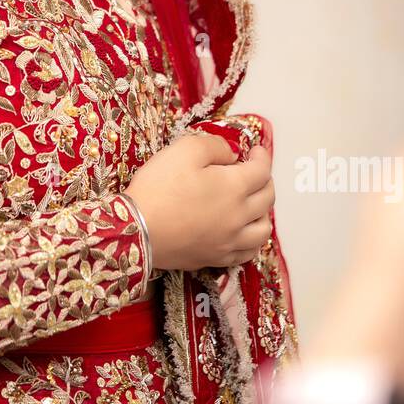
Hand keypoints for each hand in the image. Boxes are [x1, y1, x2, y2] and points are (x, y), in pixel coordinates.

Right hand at [125, 132, 274, 271]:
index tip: (255, 150)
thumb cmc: (159, 187)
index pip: (262, 170)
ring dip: (263, 214)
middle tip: (254, 173)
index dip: (262, 156)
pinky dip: (251, 242)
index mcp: (234, 187)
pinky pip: (246, 254)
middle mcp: (239, 216)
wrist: (136, 229)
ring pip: (263, 230)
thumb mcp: (184, 149)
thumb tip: (231, 154)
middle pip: (267, 198)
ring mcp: (228, 241)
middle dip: (266, 181)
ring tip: (253, 205)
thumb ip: (214, 146)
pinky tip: (243, 234)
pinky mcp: (215, 258)